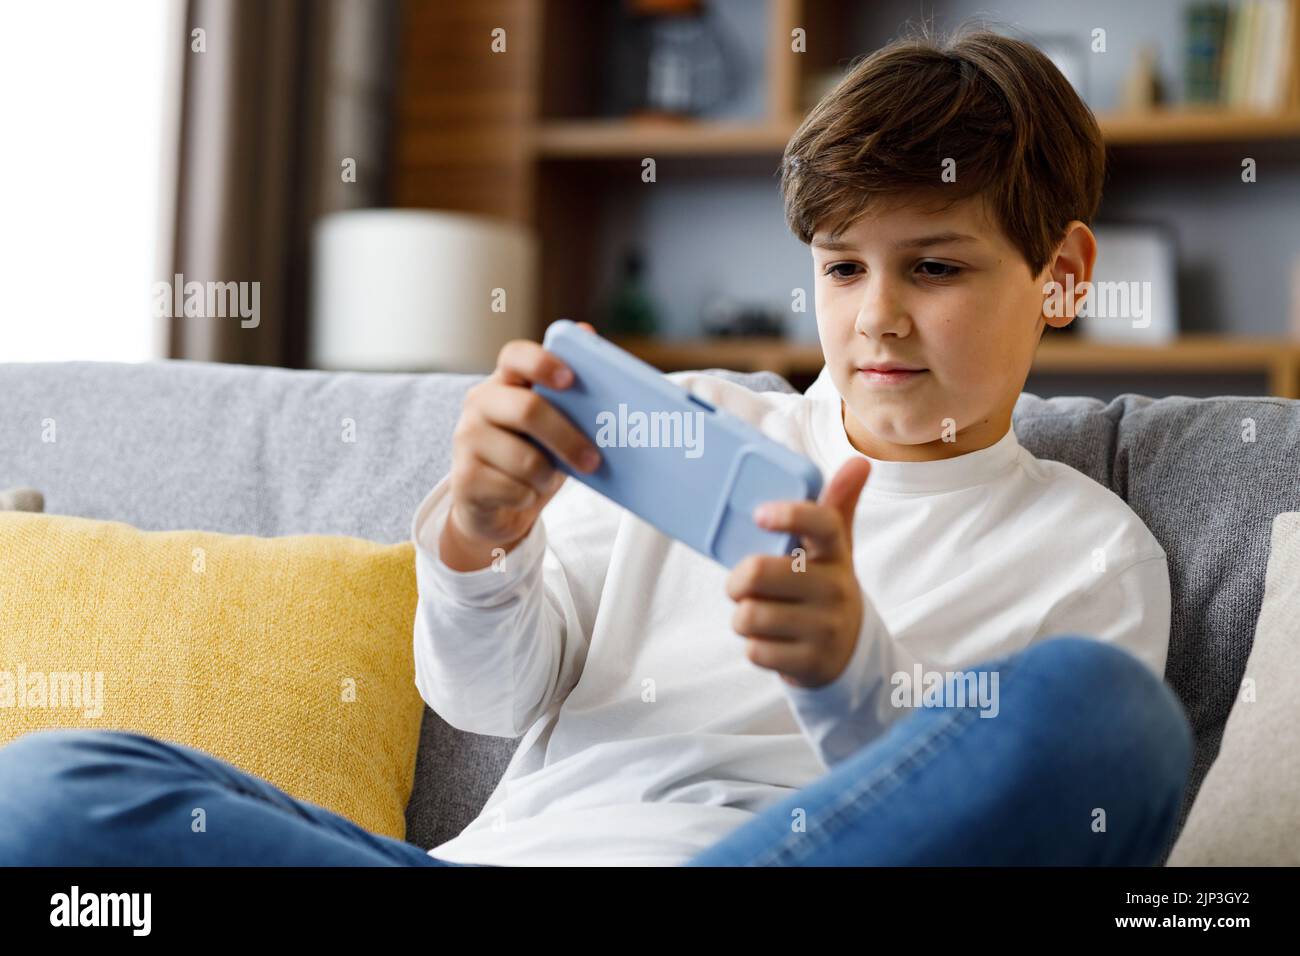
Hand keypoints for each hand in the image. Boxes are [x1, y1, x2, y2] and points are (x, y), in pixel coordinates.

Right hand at [441, 321, 599, 571]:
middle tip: (594, 461)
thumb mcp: (555, 427)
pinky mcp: (463, 478)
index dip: (542, 363)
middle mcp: (479, 403)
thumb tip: (591, 337)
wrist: (496, 506)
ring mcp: (466, 439)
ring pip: (525, 460)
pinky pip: (513, 490)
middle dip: (568, 438)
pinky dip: (528, 497)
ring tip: (545, 478)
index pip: (516, 355)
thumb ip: (571, 395)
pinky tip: (522, 494)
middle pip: (528, 410)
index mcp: (505, 381)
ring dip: (547, 477)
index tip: (569, 379)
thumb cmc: (532, 456)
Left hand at [725, 457, 871, 688]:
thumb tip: (860, 461)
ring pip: (749, 615)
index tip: (759, 514)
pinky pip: (755, 651)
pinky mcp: (811, 663)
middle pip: (759, 572)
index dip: (790, 515)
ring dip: (742, 617)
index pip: (822, 524)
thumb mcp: (835, 549)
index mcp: (836, 553)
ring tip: (758, 615)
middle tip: (740, 584)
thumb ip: (837, 505)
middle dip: (736, 581)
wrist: (848, 652)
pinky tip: (772, 642)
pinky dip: (753, 647)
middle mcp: (834, 588)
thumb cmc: (824, 586)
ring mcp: (824, 628)